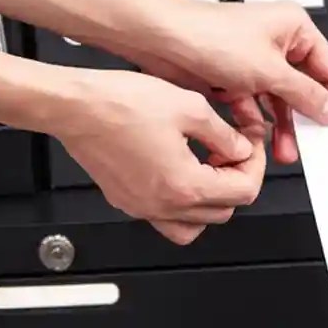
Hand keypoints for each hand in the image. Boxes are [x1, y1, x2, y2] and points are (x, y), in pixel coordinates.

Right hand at [50, 68, 268, 244]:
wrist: (72, 106)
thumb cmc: (118, 103)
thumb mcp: (190, 107)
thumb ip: (225, 135)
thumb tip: (242, 148)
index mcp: (186, 186)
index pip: (245, 191)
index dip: (255, 164)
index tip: (250, 144)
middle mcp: (164, 205)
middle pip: (225, 210)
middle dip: (236, 179)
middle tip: (231, 150)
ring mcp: (144, 208)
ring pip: (197, 224)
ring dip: (212, 199)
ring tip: (208, 167)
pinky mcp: (128, 201)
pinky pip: (167, 219)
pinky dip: (183, 205)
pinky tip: (182, 174)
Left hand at [129, 0, 327, 165]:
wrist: (161, 40)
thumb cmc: (209, 36)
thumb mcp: (271, 71)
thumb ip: (306, 95)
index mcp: (294, 29)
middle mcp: (276, 43)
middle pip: (304, 89)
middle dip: (304, 119)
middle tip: (309, 142)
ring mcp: (254, 62)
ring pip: (279, 102)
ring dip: (281, 127)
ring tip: (284, 149)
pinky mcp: (234, 79)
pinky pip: (255, 107)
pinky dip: (257, 124)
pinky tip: (258, 139)